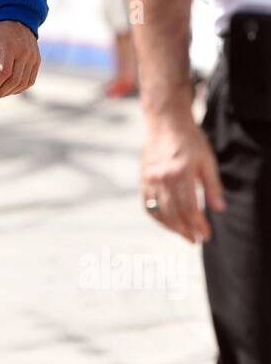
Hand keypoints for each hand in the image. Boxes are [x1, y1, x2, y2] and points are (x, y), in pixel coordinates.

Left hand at [0, 20, 40, 101]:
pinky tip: (8, 90)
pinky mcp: (37, 61)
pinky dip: (19, 88)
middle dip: (0, 93)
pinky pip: (29, 80)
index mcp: (10, 47)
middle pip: (13, 80)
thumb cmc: (0, 31)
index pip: (4, 72)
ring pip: (22, 83)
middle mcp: (24, 53)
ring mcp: (33, 58)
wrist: (20, 19)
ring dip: (8, 93)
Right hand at [140, 115, 225, 242]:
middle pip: (174, 213)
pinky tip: (167, 223)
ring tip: (184, 234)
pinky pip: (147, 205)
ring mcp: (150, 178)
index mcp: (181, 172)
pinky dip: (157, 218)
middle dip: (186, 230)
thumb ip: (212, 185)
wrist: (165, 123)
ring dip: (172, 227)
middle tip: (195, 240)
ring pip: (159, 211)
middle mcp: (162, 177)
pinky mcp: (143, 179)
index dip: (198, 224)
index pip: (189, 207)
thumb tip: (219, 209)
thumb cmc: (190, 140)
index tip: (206, 235)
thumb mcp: (207, 160)